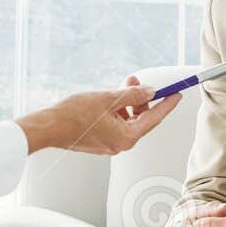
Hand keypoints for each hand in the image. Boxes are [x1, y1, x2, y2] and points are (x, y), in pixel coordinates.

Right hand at [17, 75, 178, 154]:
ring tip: (124, 84)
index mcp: (126, 137)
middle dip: (143, 99)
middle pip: (140, 119)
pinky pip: (116, 123)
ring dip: (129, 102)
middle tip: (141, 82)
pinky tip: (112, 97)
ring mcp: (109, 144)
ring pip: (127, 120)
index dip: (166, 104)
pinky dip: (118, 110)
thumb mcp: (109, 99)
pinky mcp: (100, 140)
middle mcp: (120, 144)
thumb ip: (132, 95)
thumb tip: (149, 92)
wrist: (49, 127)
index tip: (176, 95)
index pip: (154, 119)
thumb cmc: (73, 116)